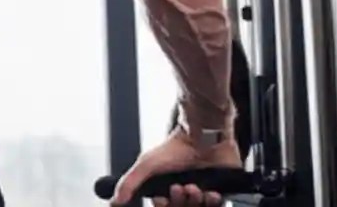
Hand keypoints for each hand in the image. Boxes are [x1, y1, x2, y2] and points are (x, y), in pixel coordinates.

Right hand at [112, 129, 241, 206]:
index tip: (161, 199)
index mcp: (167, 188)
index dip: (163, 206)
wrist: (203, 136)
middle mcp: (185, 192)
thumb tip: (115, 200)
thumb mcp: (147, 164)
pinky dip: (212, 202)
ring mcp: (203, 191)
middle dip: (178, 202)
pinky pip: (217, 206)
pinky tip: (209, 192)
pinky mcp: (220, 191)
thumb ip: (130, 182)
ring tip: (193, 187)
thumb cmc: (176, 147)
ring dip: (194, 201)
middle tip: (178, 188)